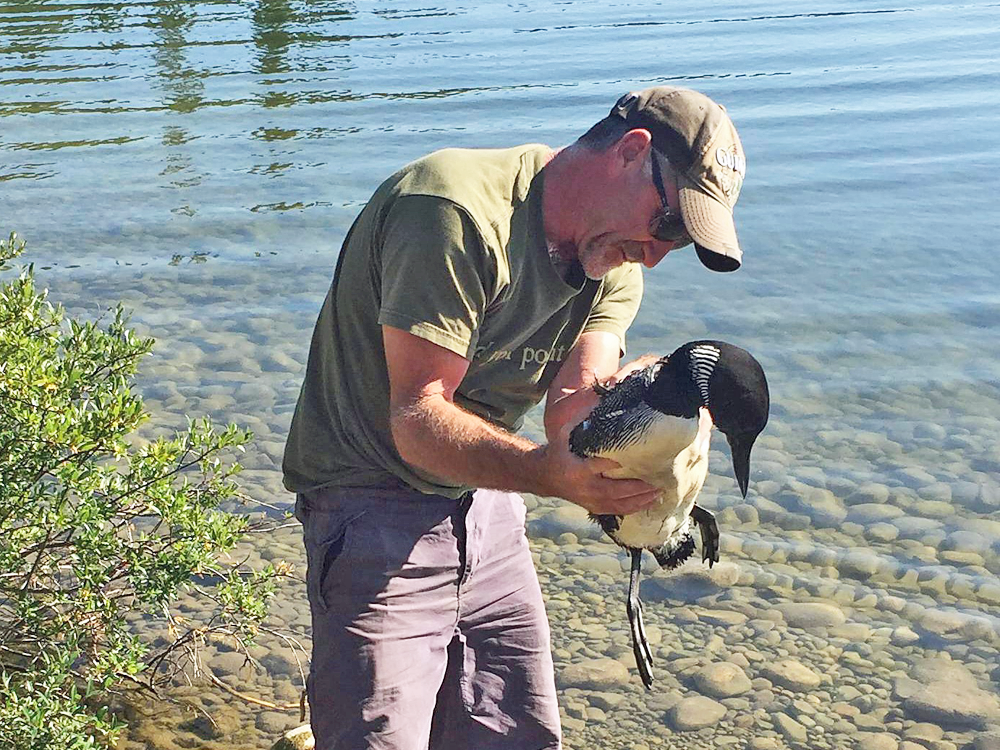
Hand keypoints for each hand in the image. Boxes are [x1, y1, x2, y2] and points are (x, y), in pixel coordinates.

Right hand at [534, 426, 660, 515]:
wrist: (545, 476)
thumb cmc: (559, 452)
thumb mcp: (564, 434)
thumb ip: (582, 421)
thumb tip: (601, 403)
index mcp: (577, 468)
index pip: (597, 466)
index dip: (613, 464)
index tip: (630, 459)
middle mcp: (585, 487)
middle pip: (614, 490)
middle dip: (637, 487)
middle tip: (657, 481)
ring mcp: (590, 500)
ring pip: (618, 504)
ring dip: (640, 500)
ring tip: (659, 493)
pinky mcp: (594, 507)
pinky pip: (617, 510)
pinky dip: (635, 508)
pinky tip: (650, 503)